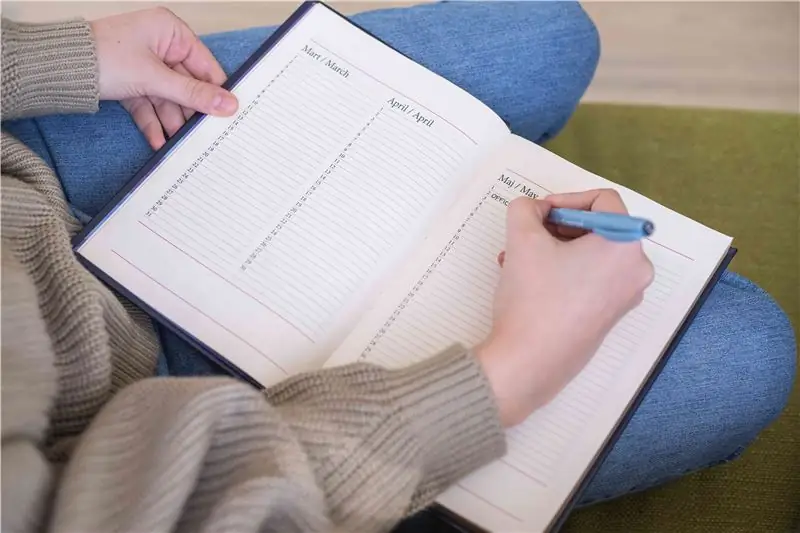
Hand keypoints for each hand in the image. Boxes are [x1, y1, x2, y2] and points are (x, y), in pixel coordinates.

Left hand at [90, 8, 238, 149]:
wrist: (56, 68)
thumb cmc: (103, 57)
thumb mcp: (155, 78)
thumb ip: (194, 94)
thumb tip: (228, 104)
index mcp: (169, 31)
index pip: (205, 65)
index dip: (216, 91)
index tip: (228, 115)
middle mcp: (159, 44)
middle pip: (187, 85)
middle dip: (191, 112)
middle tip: (205, 135)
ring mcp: (144, 64)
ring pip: (168, 98)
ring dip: (172, 121)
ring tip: (180, 144)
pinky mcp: (131, 82)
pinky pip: (149, 104)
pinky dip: (153, 121)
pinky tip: (159, 142)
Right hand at [476, 189, 654, 426]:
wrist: (528, 363)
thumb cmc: (533, 297)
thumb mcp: (522, 239)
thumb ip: (525, 209)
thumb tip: (534, 210)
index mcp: (626, 247)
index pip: (603, 201)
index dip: (566, 199)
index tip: (537, 213)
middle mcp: (635, 271)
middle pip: (597, 228)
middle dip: (555, 226)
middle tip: (524, 235)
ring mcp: (624, 297)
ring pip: (589, 254)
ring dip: (552, 248)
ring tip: (515, 259)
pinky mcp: (608, 317)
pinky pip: (589, 279)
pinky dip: (561, 271)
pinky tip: (526, 280)